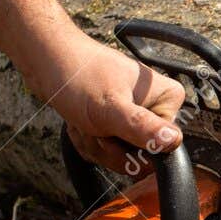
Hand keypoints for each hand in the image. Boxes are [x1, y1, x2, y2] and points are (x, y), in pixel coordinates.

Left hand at [35, 41, 186, 173]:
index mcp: (168, 100)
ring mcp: (137, 117)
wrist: (48, 61)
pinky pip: (108, 152)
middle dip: (108, 148)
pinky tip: (80, 122)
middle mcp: (157, 109)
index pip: (162, 150)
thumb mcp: (110, 107)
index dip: (132, 148)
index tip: (109, 128)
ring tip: (83, 119)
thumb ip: (141, 127)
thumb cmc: (78, 76)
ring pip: (121, 157)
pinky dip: (89, 142)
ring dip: (94, 144)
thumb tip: (172, 141)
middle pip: (140, 158)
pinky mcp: (118, 124)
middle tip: (91, 124)